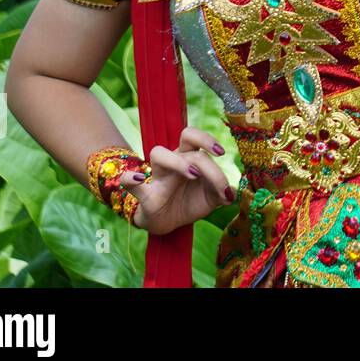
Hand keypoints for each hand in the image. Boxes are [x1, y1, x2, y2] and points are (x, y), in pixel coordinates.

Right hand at [121, 127, 235, 235]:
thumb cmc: (190, 204)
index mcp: (192, 159)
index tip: (223, 153)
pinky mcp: (144, 195)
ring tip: (194, 175)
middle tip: (217, 154)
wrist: (168, 224)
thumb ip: (222, 193)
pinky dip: (130, 179)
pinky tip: (138, 179)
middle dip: (202, 139)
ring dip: (179, 161)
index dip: (210, 140)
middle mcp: (175, 162)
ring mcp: (158, 177)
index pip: (200, 141)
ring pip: (159, 153)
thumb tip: (231, 193)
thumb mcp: (211, 200)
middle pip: (185, 135)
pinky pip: (127, 182)